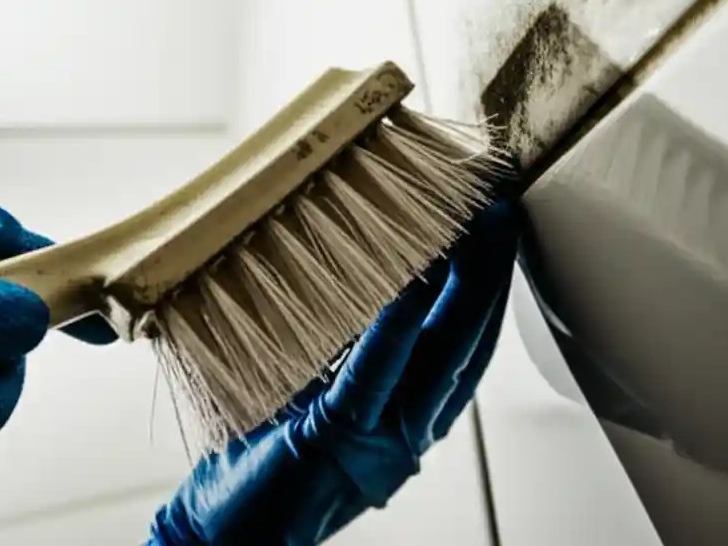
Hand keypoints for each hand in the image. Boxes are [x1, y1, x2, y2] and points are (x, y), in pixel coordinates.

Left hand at [151, 200, 518, 544]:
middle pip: (464, 346)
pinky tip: (412, 284)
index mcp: (403, 420)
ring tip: (478, 233)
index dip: (485, 293)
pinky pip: (375, 375)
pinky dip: (395, 326)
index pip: (460, 347)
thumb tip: (360, 281)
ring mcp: (381, 440)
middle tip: (503, 215)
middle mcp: (405, 432)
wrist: (224, 536)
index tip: (493, 234)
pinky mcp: (338, 438)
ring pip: (438, 357)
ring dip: (463, 291)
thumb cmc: (257, 467)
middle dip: (489, 278)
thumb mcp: (306, 395)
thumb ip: (339, 350)